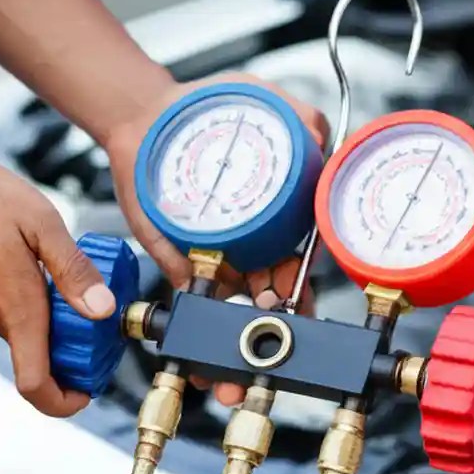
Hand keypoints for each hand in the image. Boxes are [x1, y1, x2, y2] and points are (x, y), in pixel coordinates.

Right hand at [0, 155, 112, 417]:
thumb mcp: (41, 222)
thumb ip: (73, 270)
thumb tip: (102, 309)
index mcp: (15, 307)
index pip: (36, 383)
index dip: (63, 401)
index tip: (84, 391)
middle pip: (30, 347)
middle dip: (59, 335)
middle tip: (80, 301)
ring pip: (8, 319)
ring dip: (32, 305)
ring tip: (46, 263)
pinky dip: (6, 289)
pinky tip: (10, 249)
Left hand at [105, 72, 329, 405]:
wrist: (146, 116)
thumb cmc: (209, 110)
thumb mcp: (264, 100)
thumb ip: (302, 116)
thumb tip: (328, 141)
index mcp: (279, 214)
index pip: (301, 257)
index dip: (301, 286)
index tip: (297, 304)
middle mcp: (253, 241)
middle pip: (272, 295)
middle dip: (275, 330)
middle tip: (266, 344)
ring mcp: (219, 256)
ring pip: (236, 309)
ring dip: (237, 346)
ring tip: (233, 373)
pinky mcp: (182, 262)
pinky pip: (195, 301)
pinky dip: (199, 335)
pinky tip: (202, 366)